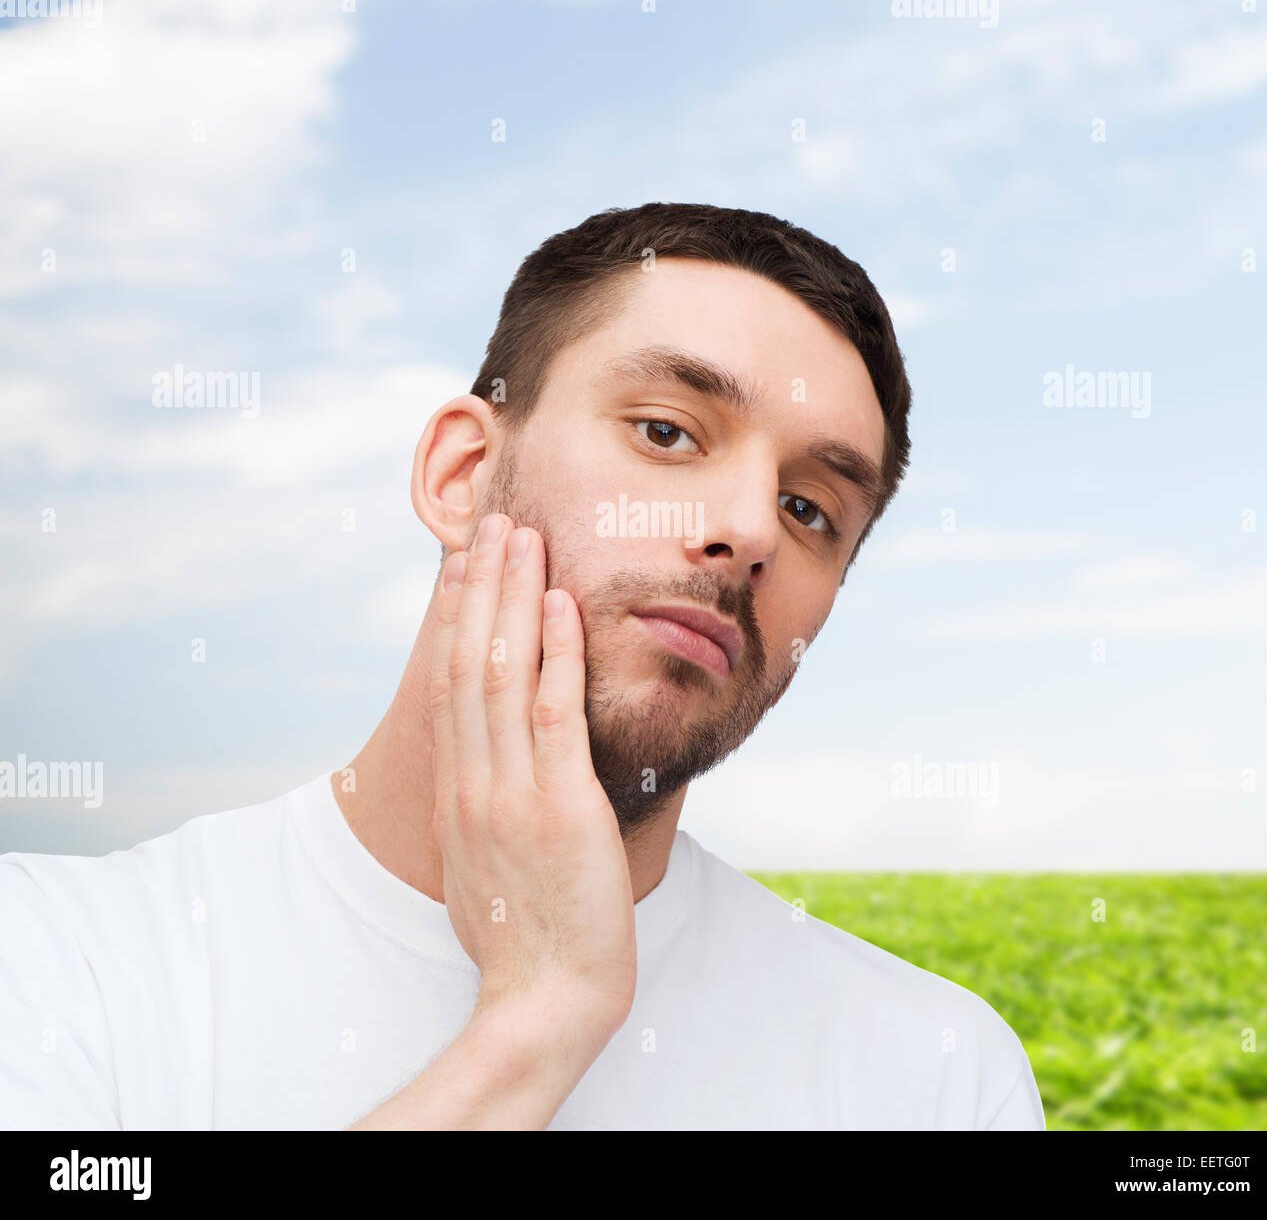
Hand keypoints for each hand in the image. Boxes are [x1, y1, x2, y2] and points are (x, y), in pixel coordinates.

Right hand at [429, 512, 636, 1034]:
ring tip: (520, 538)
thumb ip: (480, 812)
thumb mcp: (480, 864)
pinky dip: (555, 652)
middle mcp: (471, 782)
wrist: (544, 1000)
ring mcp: (510, 791)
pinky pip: (552, 713)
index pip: (446, 685)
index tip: (462, 567)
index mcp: (454, 793)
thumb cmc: (521, 939)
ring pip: (501, 672)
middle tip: (491, 525)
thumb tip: (485, 777)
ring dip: (512, 598)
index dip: (452, 618)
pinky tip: (561, 604)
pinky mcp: (559, 805)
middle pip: (466, 662)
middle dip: (479, 587)